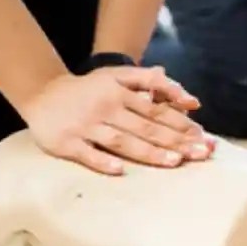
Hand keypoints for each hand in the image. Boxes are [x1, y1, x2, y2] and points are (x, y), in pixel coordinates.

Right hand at [20, 66, 214, 174]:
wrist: (44, 93)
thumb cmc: (90, 88)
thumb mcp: (118, 75)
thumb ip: (151, 80)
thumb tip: (189, 99)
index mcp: (120, 92)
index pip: (157, 110)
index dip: (181, 123)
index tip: (202, 136)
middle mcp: (106, 108)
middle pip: (145, 127)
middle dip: (176, 141)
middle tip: (200, 153)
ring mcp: (86, 126)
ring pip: (122, 141)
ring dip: (149, 152)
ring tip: (174, 161)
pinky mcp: (66, 142)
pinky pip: (87, 154)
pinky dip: (103, 161)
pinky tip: (121, 170)